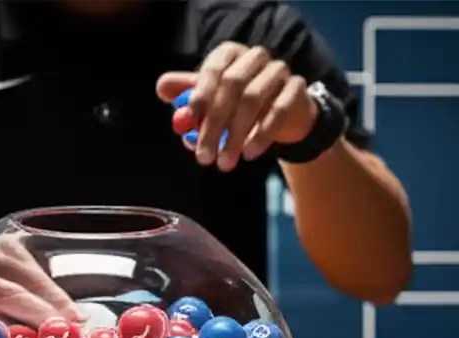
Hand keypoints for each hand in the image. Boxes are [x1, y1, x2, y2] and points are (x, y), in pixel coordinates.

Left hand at [157, 42, 318, 171]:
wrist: (282, 115)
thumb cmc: (237, 105)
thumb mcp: (211, 100)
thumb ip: (188, 96)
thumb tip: (162, 89)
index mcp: (230, 54)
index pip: (214, 67)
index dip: (202, 91)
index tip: (191, 118)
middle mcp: (254, 57)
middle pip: (233, 85)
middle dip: (215, 123)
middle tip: (204, 157)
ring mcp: (278, 70)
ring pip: (254, 98)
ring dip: (236, 135)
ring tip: (225, 163)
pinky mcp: (296, 88)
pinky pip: (279, 110)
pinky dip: (262, 134)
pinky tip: (249, 153)